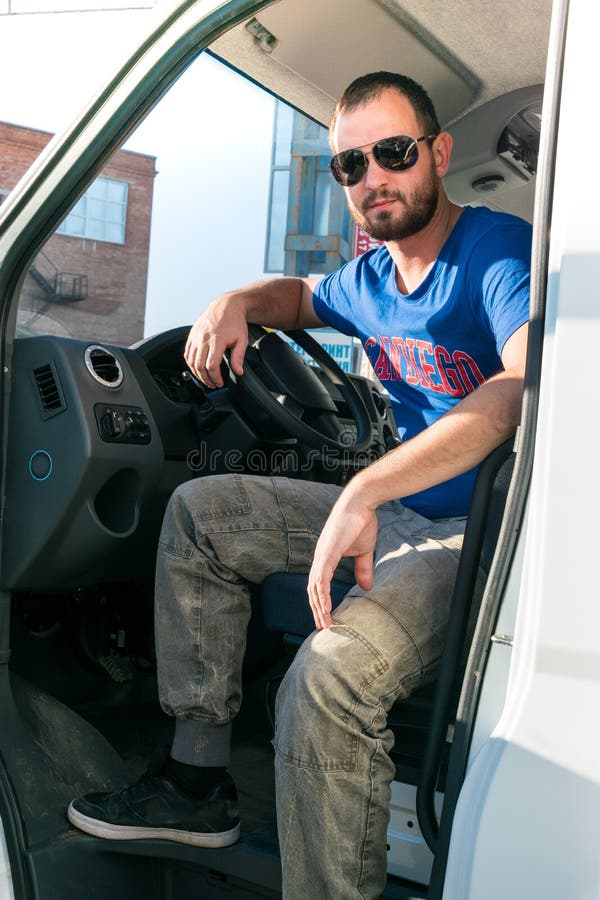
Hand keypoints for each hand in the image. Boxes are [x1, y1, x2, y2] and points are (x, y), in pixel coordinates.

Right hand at [184, 294, 247, 388]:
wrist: (226, 305)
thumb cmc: (235, 322)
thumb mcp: (242, 340)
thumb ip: (239, 357)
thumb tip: (238, 372)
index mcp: (217, 340)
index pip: (211, 366)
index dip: (215, 378)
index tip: (220, 382)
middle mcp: (203, 338)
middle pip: (200, 366)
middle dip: (206, 379)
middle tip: (213, 384)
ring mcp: (196, 336)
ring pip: (191, 361)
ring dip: (198, 374)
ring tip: (206, 379)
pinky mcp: (191, 335)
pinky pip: (187, 353)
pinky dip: (191, 364)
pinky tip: (198, 368)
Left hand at [307, 492, 377, 629]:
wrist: (361, 503)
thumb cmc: (361, 522)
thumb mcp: (363, 551)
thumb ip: (362, 568)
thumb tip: (366, 587)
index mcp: (326, 557)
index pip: (319, 584)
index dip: (320, 601)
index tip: (326, 617)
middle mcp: (320, 557)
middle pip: (313, 589)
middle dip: (317, 609)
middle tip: (322, 627)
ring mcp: (321, 555)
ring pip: (314, 587)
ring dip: (318, 607)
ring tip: (324, 623)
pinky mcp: (326, 553)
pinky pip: (321, 579)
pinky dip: (322, 595)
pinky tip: (325, 608)